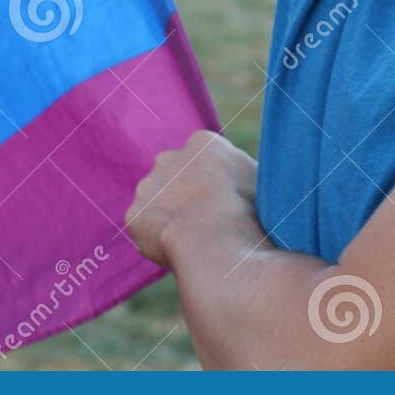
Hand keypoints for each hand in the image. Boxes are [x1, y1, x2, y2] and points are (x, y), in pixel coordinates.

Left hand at [125, 130, 257, 267]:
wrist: (218, 241)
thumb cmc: (249, 213)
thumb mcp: (261, 182)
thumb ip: (244, 174)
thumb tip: (247, 179)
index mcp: (202, 143)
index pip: (203, 160)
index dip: (214, 184)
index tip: (225, 204)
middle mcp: (169, 156)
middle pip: (175, 175)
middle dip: (184, 194)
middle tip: (204, 222)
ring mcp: (148, 185)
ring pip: (156, 201)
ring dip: (169, 217)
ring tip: (194, 240)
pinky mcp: (134, 214)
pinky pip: (145, 228)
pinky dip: (157, 240)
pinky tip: (178, 250)